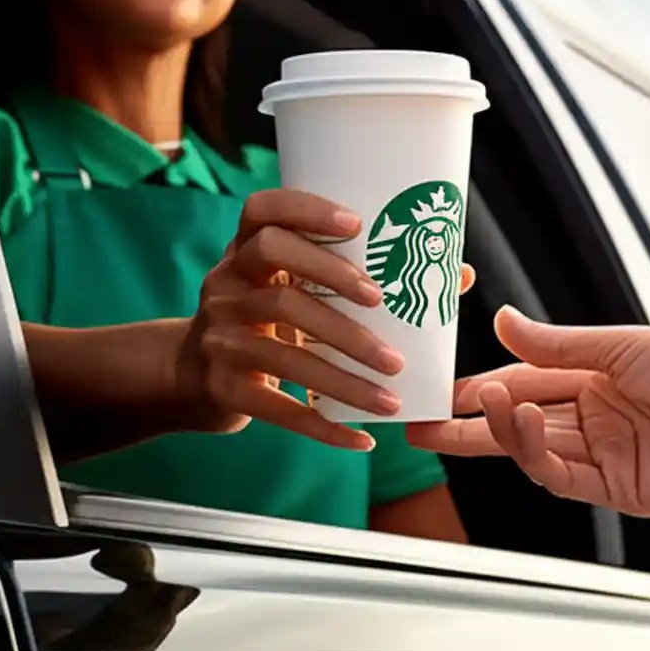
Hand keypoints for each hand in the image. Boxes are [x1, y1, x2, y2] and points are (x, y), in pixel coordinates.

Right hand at [172, 189, 474, 450]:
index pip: (263, 212)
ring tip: (393, 393)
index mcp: (245, 250)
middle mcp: (226, 286)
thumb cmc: (268, 321)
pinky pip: (279, 409)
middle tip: (385, 310)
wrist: (191, 376)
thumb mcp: (292, 288)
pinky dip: (324, 426)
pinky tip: (363, 438)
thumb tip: (458, 272)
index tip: (357, 225)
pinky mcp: (223, 387)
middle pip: (280, 281)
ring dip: (346, 374)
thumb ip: (360, 276)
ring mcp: (220, 338)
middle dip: (337, 294)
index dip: (307, 212)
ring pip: (286, 352)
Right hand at [407, 307, 649, 514]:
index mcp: (598, 380)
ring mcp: (605, 456)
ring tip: (469, 406)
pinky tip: (516, 424)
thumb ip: (556, 345)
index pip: (526, 384)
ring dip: (497, 430)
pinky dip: (532, 453)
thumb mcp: (620, 345)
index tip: (442, 385)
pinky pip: (560, 475)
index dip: (484, 385)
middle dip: (468, 424)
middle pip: (519, 423)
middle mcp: (596, 419)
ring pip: (533, 449)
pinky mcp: (618, 489)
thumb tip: (502, 320)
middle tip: (420, 423)